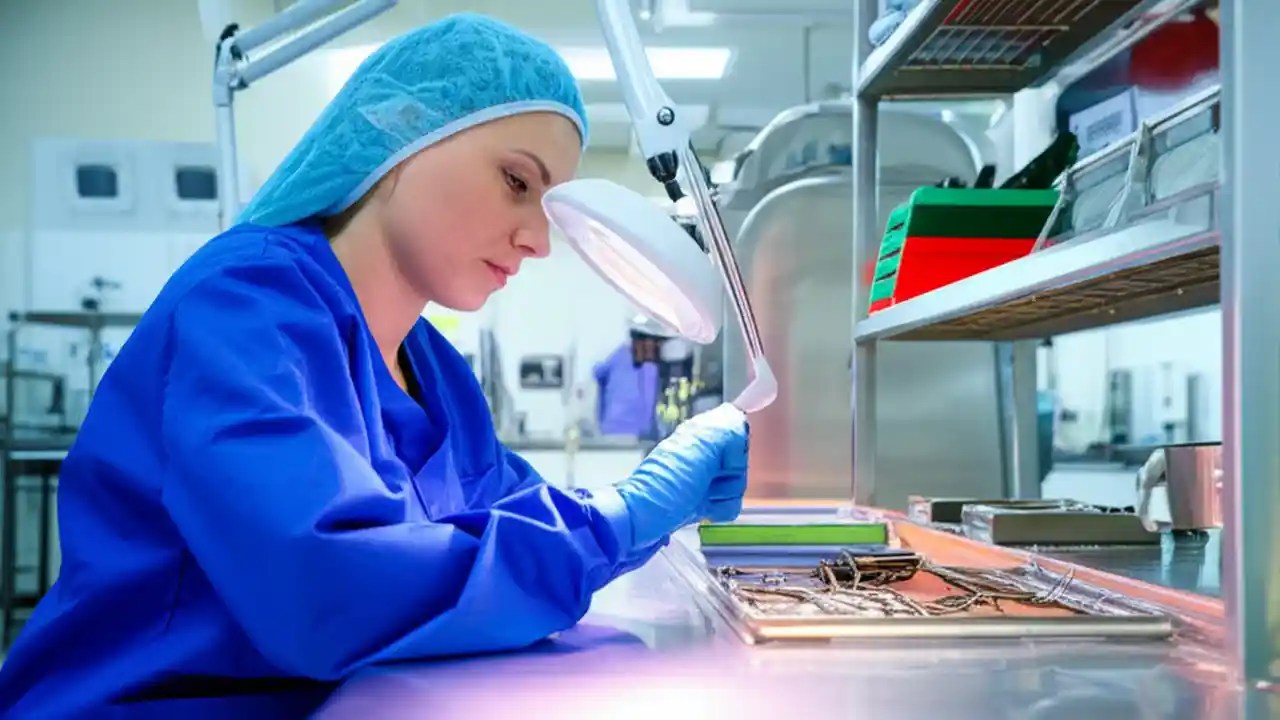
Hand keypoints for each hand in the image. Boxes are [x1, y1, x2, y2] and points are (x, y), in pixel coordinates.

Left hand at [616, 404, 748, 548]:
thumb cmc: (668, 484)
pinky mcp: (702, 501)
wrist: (641, 521)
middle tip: (708, 482)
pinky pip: (729, 503)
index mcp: (701, 432)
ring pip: (737, 483)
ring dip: (723, 495)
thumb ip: (724, 429)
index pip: (739, 432)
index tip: (724, 462)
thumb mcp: (698, 448)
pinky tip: (703, 510)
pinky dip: (720, 509)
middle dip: (731, 476)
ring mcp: (703, 477)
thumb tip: (740, 418)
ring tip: (701, 498)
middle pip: (740, 461)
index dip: (736, 450)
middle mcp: (703, 451)